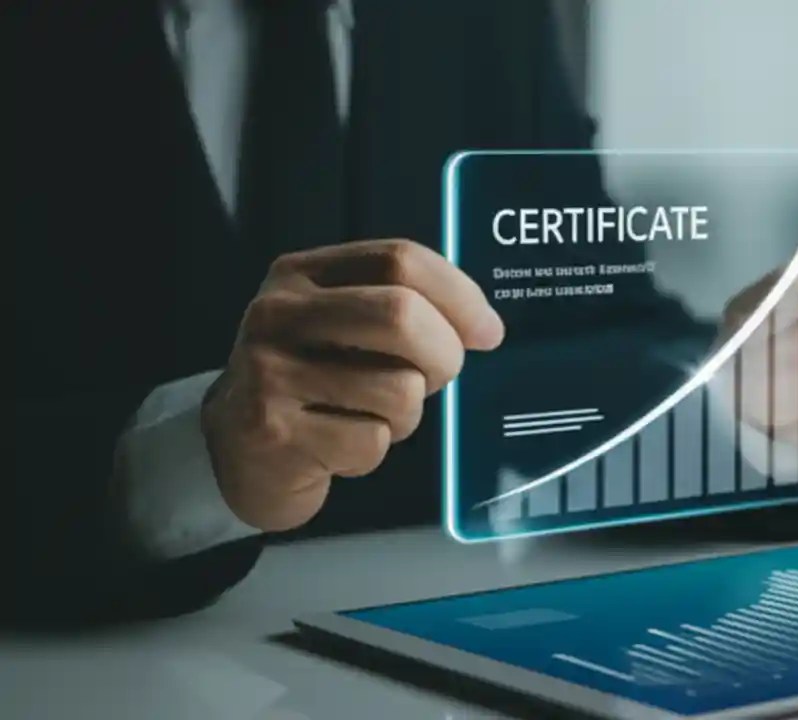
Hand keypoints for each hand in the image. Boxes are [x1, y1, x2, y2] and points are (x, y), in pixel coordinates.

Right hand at [202, 239, 503, 530]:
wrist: (232, 452)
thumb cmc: (310, 383)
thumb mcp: (340, 327)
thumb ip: (402, 309)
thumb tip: (483, 326)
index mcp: (301, 274)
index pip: (400, 259)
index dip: (459, 294)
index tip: (488, 331)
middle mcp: (278, 313)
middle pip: (401, 314)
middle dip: (443, 354)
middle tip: (439, 377)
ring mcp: (270, 372)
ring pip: (398, 388)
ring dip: (407, 415)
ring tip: (374, 416)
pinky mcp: (274, 431)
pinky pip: (371, 442)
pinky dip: (373, 451)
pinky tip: (340, 446)